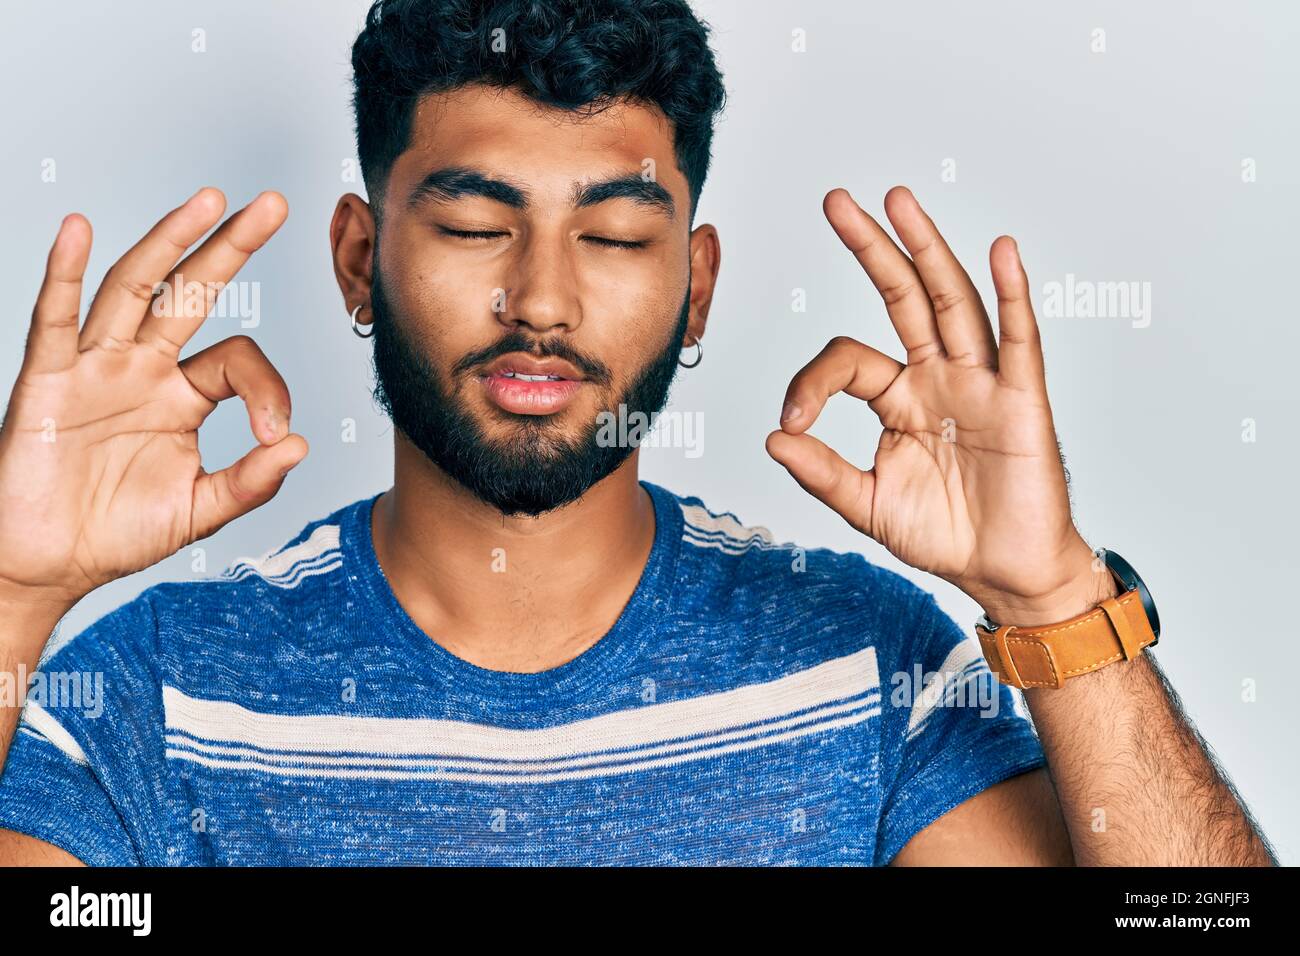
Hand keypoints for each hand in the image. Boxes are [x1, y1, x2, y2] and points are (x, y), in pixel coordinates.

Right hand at [0, 188, 307, 608]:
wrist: (50, 563)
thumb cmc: (119, 532)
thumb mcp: (199, 511)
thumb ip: (250, 482)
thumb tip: (301, 445)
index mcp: (184, 396)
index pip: (238, 360)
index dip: (267, 389)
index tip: (275, 434)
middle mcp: (143, 368)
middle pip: (191, 293)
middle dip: (230, 246)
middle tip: (273, 204)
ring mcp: (95, 368)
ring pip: (133, 290)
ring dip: (169, 241)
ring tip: (209, 200)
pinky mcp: (46, 380)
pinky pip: (54, 320)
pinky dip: (64, 274)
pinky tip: (78, 229)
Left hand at [766, 186, 1107, 625]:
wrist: (1003, 574)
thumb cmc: (945, 535)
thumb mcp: (868, 505)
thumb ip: (822, 472)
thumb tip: (772, 437)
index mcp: (899, 399)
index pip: (849, 359)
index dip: (813, 381)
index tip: (793, 418)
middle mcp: (939, 378)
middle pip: (903, 297)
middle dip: (871, 248)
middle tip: (837, 201)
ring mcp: (981, 384)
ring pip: (953, 303)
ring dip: (928, 249)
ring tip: (899, 201)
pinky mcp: (1022, 402)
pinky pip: (1019, 342)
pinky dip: (1013, 295)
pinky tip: (1001, 251)